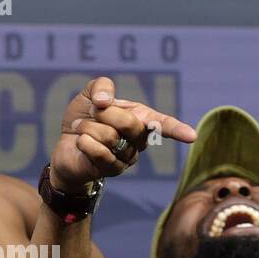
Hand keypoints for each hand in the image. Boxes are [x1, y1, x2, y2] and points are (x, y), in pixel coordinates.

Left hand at [49, 76, 195, 193]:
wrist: (66, 145)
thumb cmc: (85, 118)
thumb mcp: (91, 94)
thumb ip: (101, 86)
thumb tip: (105, 101)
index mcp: (141, 118)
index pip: (164, 124)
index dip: (177, 129)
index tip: (192, 136)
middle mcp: (139, 140)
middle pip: (129, 124)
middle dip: (105, 113)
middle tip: (93, 112)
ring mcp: (127, 158)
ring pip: (109, 137)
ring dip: (88, 127)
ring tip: (83, 129)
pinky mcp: (112, 171)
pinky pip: (99, 152)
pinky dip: (84, 141)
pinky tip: (80, 142)